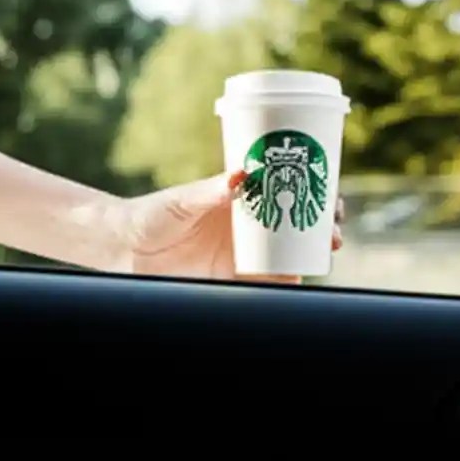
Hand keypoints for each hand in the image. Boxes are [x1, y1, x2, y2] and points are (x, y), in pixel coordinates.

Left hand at [120, 170, 344, 283]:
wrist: (124, 251)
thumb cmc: (151, 216)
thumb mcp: (181, 201)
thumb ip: (208, 192)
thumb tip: (240, 176)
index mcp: (240, 200)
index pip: (286, 190)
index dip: (314, 190)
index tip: (332, 191)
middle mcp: (248, 226)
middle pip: (297, 224)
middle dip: (324, 225)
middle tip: (336, 229)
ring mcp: (243, 255)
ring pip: (290, 254)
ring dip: (314, 253)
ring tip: (328, 250)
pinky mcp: (232, 282)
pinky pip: (268, 284)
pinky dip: (289, 283)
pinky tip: (304, 280)